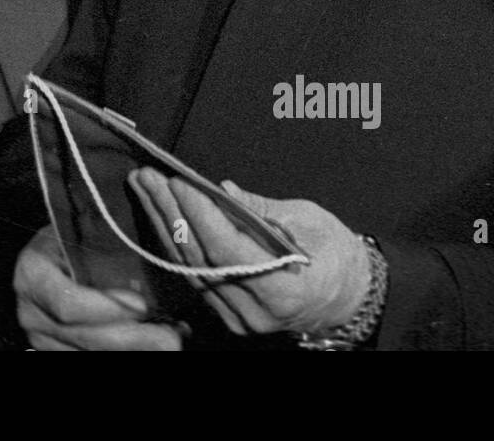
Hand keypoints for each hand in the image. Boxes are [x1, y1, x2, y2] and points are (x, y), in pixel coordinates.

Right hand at [13, 226, 182, 350]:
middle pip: (85, 337)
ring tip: (173, 336)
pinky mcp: (55, 352)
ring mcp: (41, 338)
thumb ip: (107, 250)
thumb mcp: (82, 231)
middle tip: (173, 337)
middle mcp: (31, 312)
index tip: (144, 305)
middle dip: (134, 339)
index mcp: (33, 274)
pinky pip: (90, 358)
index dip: (108, 309)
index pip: (69, 303)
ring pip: (90, 354)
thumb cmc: (71, 236)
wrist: (50, 254)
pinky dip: (127, 352)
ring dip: (136, 349)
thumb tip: (155, 266)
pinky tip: (153, 341)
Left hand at [131, 169, 369, 337]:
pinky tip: (159, 213)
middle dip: (170, 213)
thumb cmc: (334, 252)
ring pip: (188, 266)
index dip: (199, 215)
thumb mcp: (305, 219)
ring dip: (163, 224)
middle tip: (148, 177)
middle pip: (200, 258)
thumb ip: (259, 209)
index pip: (227, 250)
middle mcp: (255, 311)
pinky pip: (192, 273)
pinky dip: (174, 241)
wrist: (348, 294)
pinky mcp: (227, 312)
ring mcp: (238, 316)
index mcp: (282, 290)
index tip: (178, 182)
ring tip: (145, 187)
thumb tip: (222, 190)